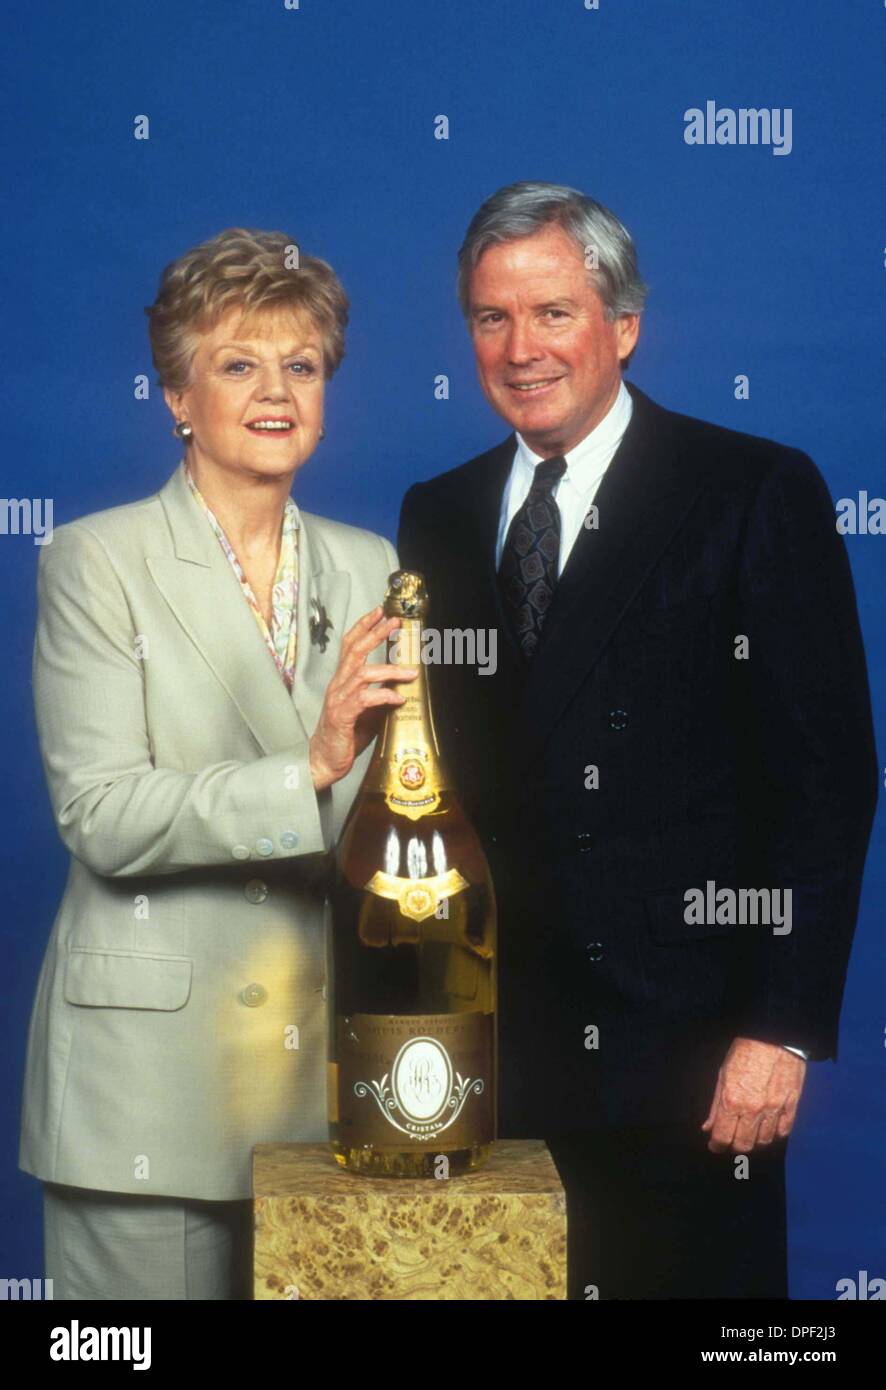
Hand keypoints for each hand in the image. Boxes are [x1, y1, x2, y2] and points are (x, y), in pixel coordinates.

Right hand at [308, 606, 416, 790]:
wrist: (325, 760)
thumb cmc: (346, 735)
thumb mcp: (367, 710)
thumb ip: (379, 694)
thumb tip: (401, 684)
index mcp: (342, 680)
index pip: (350, 645)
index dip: (364, 626)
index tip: (380, 612)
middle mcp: (337, 685)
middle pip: (355, 650)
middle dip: (376, 633)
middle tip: (394, 622)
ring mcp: (338, 699)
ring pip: (363, 673)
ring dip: (390, 670)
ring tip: (411, 672)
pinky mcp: (342, 716)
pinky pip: (365, 700)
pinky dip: (384, 696)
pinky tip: (399, 699)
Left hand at [701, 1037, 806, 1152]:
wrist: (774, 1036)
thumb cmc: (744, 1052)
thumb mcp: (722, 1074)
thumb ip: (715, 1105)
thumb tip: (708, 1127)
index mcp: (732, 1101)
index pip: (722, 1137)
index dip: (717, 1146)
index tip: (715, 1146)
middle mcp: (753, 1110)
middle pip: (743, 1145)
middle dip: (734, 1148)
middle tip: (731, 1142)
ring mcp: (774, 1109)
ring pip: (764, 1141)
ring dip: (754, 1142)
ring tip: (748, 1136)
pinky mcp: (791, 1105)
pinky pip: (783, 1131)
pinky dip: (774, 1135)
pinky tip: (768, 1130)